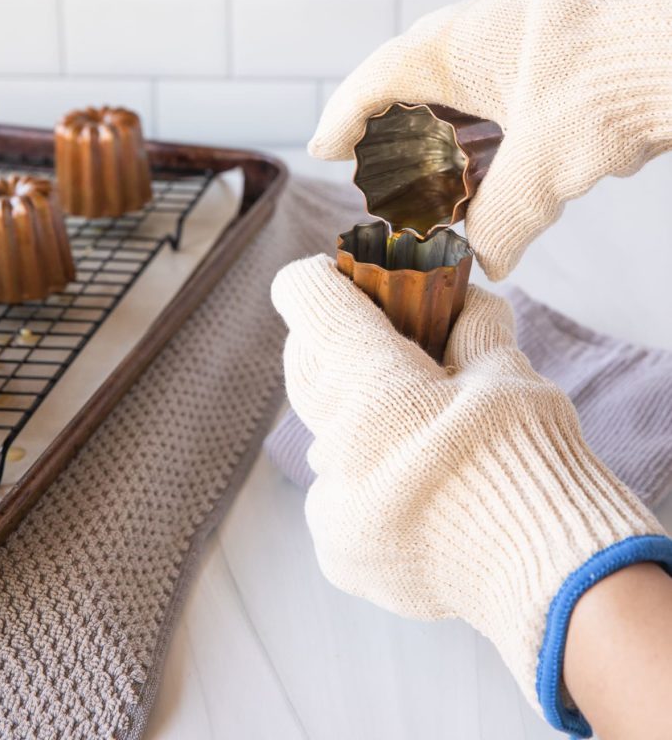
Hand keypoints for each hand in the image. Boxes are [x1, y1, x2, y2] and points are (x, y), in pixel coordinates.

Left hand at [271, 254, 669, 734]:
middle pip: (306, 365)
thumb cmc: (531, 458)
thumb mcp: (508, 372)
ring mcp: (333, 502)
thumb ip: (472, 325)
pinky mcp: (338, 548)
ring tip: (411, 426)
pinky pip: (336, 491)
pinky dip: (364, 478)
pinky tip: (411, 487)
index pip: (311, 302)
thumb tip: (460, 292)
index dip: (319, 281)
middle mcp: (337, 444)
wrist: (546, 575)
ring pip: (324, 431)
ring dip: (355, 416)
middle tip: (375, 343)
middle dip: (334, 345)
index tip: (332, 278)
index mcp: (377, 387)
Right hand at [309, 0, 671, 279]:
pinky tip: (496, 156)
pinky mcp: (574, 48)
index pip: (384, 74)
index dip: (347, 114)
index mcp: (468, 40)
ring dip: (445, 123)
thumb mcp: (545, 167)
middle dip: (393, 119)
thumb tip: (485, 261)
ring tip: (429, 166)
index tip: (323, 148)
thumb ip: (505, 219)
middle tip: (370, 158)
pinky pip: (509, 84)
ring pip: (469, 78)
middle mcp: (496, 26)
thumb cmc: (610, 88)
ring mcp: (538, 32)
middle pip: (421, 72)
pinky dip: (491, 123)